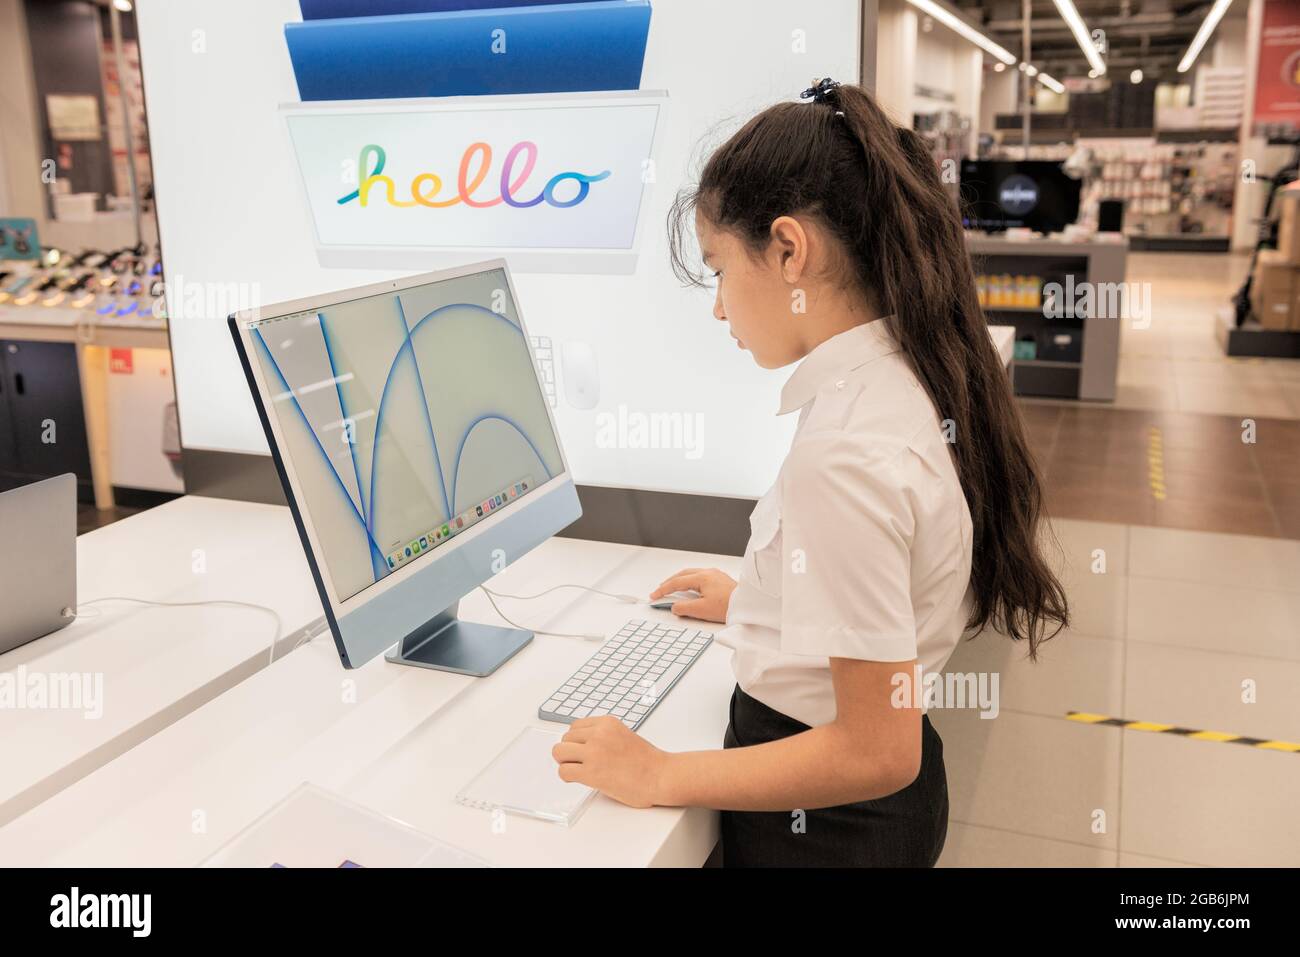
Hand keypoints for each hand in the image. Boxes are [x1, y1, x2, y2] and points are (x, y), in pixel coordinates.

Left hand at [552, 716, 670, 807]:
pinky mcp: (591, 772)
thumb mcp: (622, 735)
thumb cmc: (647, 761)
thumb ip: (602, 735)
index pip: (574, 726)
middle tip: (583, 763)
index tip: (584, 751)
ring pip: (559, 753)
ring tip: (581, 770)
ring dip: (567, 763)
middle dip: (570, 752)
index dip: (577, 741)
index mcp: (607, 723)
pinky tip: (581, 779)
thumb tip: (580, 744)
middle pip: (565, 739)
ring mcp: (594, 752)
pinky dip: (568, 777)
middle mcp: (598, 734)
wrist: (661, 776)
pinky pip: (563, 772)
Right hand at [649, 567, 736, 622]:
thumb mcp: (701, 610)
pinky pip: (701, 577)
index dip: (663, 590)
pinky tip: (691, 589)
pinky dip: (691, 582)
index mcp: (702, 577)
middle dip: (670, 582)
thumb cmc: (729, 606)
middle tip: (661, 589)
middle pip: (683, 574)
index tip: (654, 596)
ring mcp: (716, 575)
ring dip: (680, 581)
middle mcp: (709, 573)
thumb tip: (674, 607)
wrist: (748, 606)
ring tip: (673, 588)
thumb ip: (684, 608)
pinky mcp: (721, 580)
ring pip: (692, 574)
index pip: (676, 582)